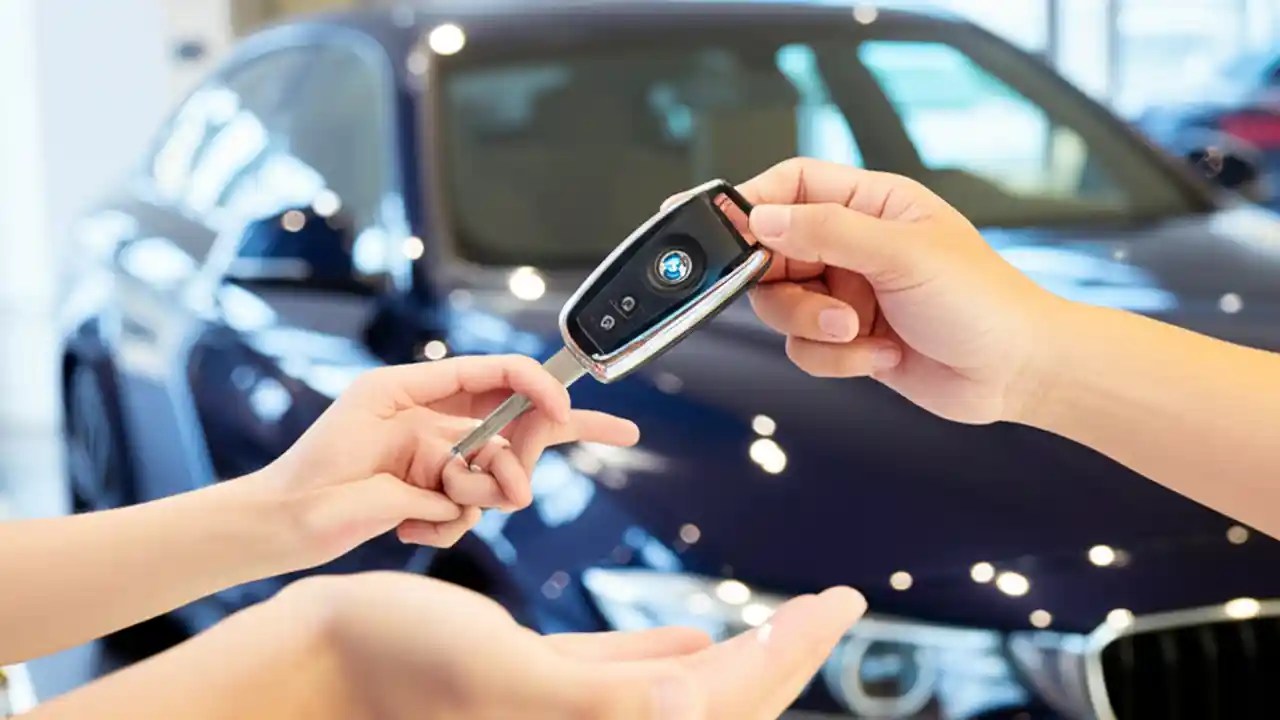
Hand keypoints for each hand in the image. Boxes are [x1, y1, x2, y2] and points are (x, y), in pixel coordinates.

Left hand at [256, 355, 639, 567]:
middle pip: (517, 428)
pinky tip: (407, 529)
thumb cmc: (314, 462)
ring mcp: (438, 465)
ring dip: (476, 497)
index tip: (563, 411)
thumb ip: (445, 418)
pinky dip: (446, 526)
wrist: (281, 523)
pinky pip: (470, 515)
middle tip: (514, 486)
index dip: (540, 388)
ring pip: (497, 479)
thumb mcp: (377, 402)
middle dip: (522, 459)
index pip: (500, 375)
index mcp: (423, 389)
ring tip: (432, 506)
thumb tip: (495, 461)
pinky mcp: (433, 501)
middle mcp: (437, 425)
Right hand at [287, 572, 866, 718]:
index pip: (728, 702)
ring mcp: (570, 713)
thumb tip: (703, 698)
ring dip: (742, 655)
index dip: (793, 652)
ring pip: (683, 688)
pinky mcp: (541, 689)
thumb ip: (605, 694)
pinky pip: (628, 678)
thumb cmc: (396, 668)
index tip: (841, 604)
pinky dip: (672, 659)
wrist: (323, 662)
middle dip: (786, 654)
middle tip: (836, 606)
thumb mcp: (507, 674)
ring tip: (787, 624)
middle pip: (722, 700)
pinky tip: (699, 641)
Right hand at [728, 158, 1063, 423]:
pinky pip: (804, 348)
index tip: (723, 225)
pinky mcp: (848, 338)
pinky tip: (880, 355)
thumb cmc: (986, 302)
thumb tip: (763, 216)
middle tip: (815, 300)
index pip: (794, 185)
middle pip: (773, 252)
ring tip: (859, 332)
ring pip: (782, 307)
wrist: (1017, 373)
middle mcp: (854, 245)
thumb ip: (828, 231)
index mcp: (871, 205)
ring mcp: (848, 293)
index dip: (754, 201)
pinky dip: (835, 358)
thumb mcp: (902, 255)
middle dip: (786, 287)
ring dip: (815, 328)